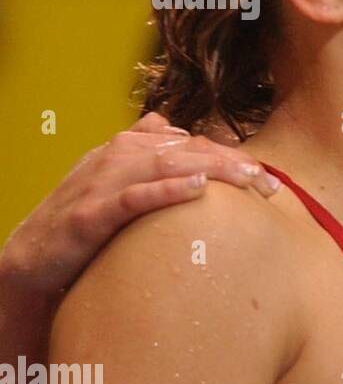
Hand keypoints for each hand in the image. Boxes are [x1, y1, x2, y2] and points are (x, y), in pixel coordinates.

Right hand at [0, 112, 277, 302]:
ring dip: (213, 170)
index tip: (268, 176)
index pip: (191, 142)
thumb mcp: (114, 179)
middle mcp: (117, 156)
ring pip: (167, 165)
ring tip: (248, 180)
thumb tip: (170, 125)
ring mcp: (103, 182)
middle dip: (233, 163)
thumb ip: (142, 152)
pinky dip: (166, 190)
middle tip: (270, 183)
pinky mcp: (90, 213)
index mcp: (128, 146)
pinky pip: (134, 197)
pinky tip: (197, 189)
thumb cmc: (83, 218)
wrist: (31, 258)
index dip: (232, 156)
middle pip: (187, 150)